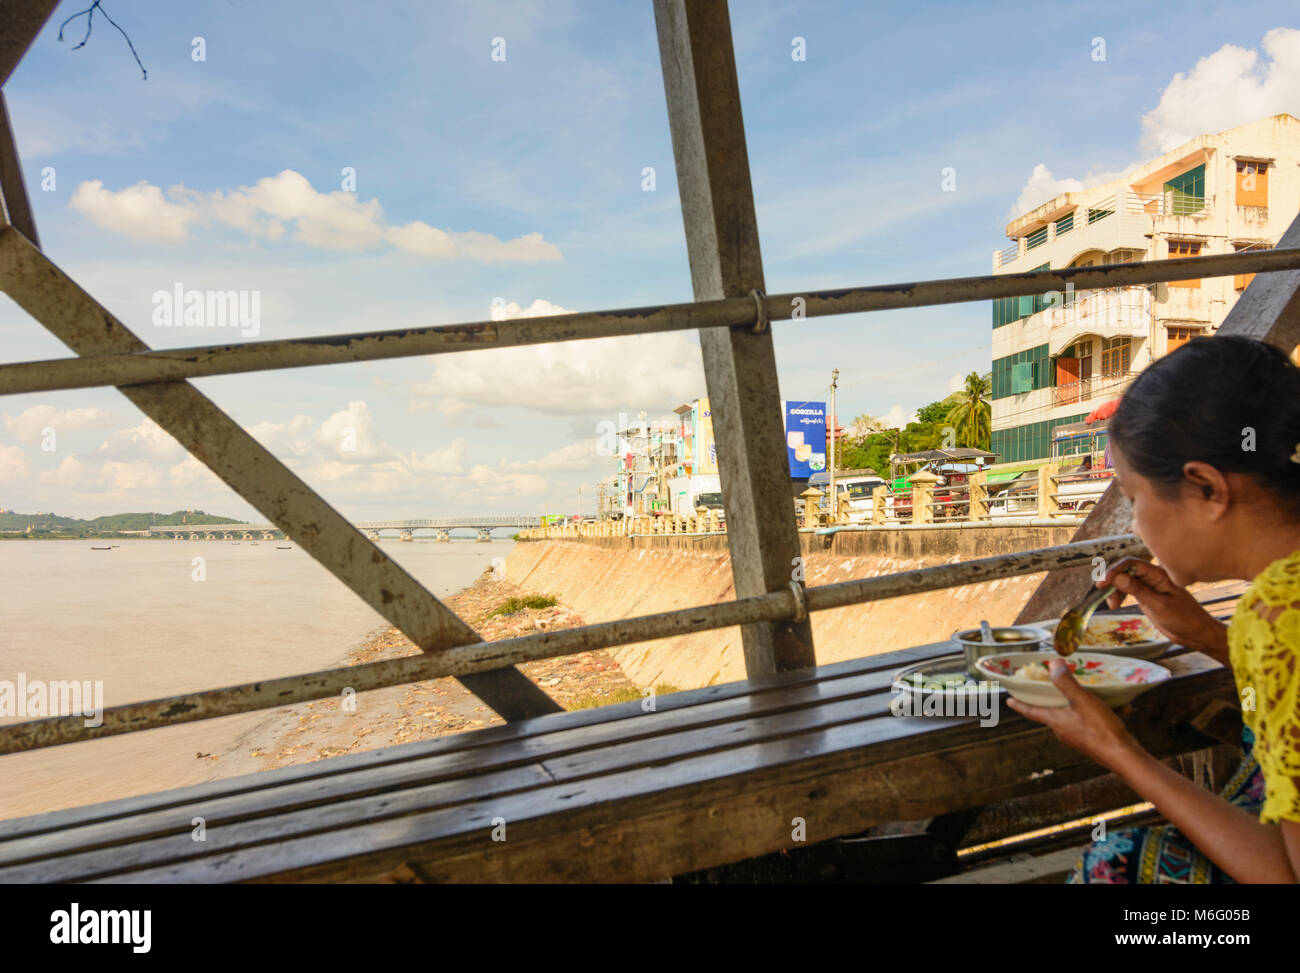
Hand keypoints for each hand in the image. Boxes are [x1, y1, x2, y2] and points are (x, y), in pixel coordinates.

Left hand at [1005, 659, 1141, 771]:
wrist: (1125, 757)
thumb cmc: (1100, 729)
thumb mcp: (1081, 700)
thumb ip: (1066, 681)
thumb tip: (1052, 664)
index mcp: (1055, 721)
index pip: (1030, 710)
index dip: (1019, 704)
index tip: (1008, 700)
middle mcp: (1063, 731)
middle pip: (1054, 711)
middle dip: (1057, 698)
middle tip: (1058, 685)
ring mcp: (1079, 738)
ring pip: (1079, 714)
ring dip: (1090, 703)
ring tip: (1102, 694)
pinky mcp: (1094, 741)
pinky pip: (1096, 722)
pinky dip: (1106, 713)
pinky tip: (1121, 708)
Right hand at [1102, 557, 1227, 655]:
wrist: (1196, 633)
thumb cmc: (1184, 618)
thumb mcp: (1159, 606)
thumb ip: (1138, 590)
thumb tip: (1117, 577)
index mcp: (1159, 575)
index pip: (1132, 564)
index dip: (1115, 570)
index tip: (1102, 582)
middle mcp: (1152, 577)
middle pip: (1125, 571)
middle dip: (1112, 579)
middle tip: (1101, 592)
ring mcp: (1149, 586)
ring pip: (1124, 581)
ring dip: (1114, 590)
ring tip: (1112, 604)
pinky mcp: (1146, 596)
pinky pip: (1128, 590)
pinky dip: (1119, 596)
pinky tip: (1115, 605)